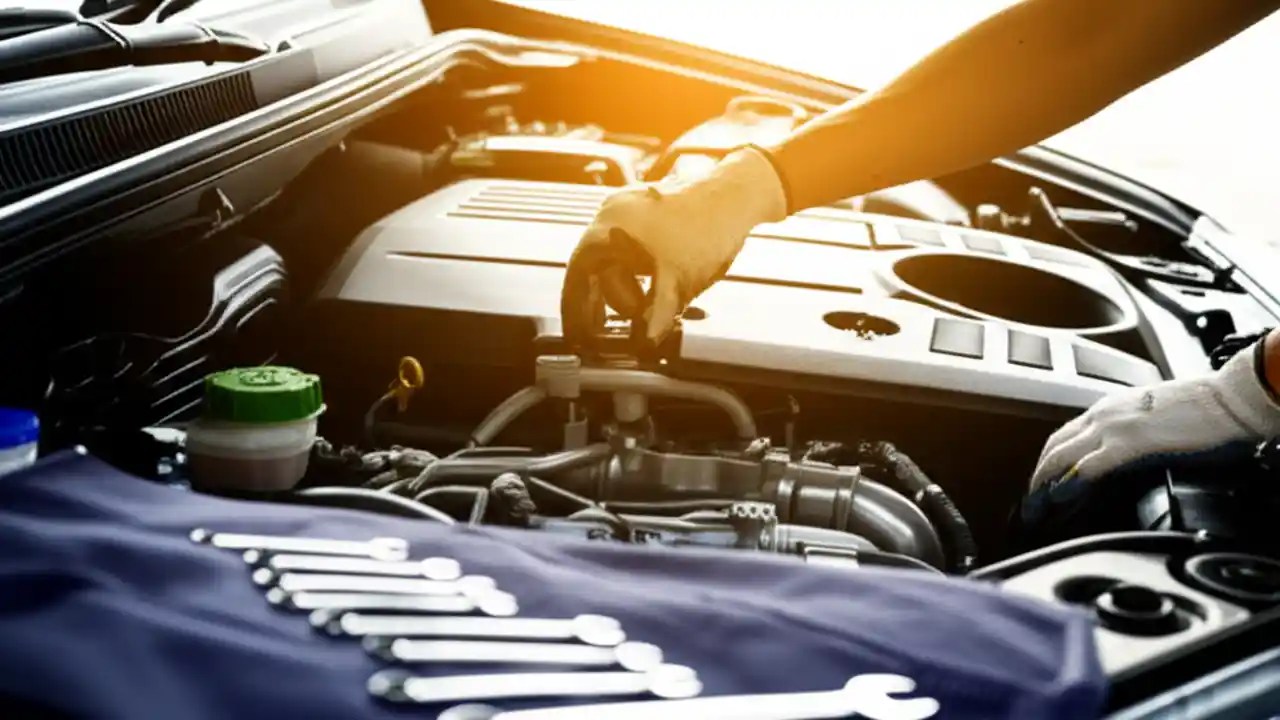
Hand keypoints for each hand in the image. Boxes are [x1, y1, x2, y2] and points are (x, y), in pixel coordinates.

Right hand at [560, 147, 786, 351]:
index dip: (575, 308)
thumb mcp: (678, 282)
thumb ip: (657, 316)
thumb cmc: (707, 226)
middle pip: (594, 267)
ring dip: (622, 287)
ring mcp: (632, 208)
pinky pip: (632, 246)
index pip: (577, 275)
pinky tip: (651, 287)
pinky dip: (636, 272)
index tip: (577, 331)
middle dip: (602, 302)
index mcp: (608, 228)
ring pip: (615, 257)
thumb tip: (645, 341)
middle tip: (602, 330)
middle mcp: (613, 214)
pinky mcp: (652, 209)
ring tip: (636, 311)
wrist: (739, 194)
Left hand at [1025, 339, 1279, 518]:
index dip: (1048, 460)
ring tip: (1034, 507)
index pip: (1065, 434)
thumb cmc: (1203, 408)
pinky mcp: (1128, 443)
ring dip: (1042, 483)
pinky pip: (1086, 466)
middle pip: (1054, 446)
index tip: (1040, 483)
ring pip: (1061, 456)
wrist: (1229, 398)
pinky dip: (1066, 483)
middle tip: (1030, 503)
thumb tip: (1124, 457)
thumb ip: (1132, 435)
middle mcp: (1104, 414)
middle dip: (1037, 476)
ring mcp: (1113, 427)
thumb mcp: (1154, 418)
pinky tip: (1055, 498)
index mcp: (1110, 407)